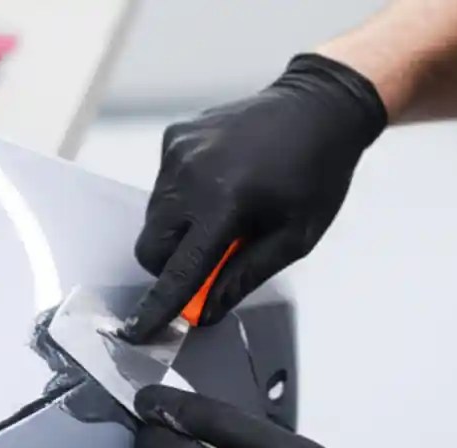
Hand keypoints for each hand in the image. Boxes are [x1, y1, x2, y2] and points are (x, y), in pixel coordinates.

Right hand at [121, 53, 386, 342]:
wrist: (318, 106)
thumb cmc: (316, 173)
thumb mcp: (294, 237)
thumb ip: (244, 276)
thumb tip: (205, 311)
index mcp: (226, 201)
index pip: (180, 269)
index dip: (158, 306)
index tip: (137, 332)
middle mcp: (191, 173)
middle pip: (151, 247)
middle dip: (171, 266)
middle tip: (211, 260)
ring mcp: (177, 151)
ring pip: (153, 218)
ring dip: (179, 231)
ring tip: (226, 214)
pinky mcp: (174, 138)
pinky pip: (162, 186)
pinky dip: (183, 199)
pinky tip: (222, 184)